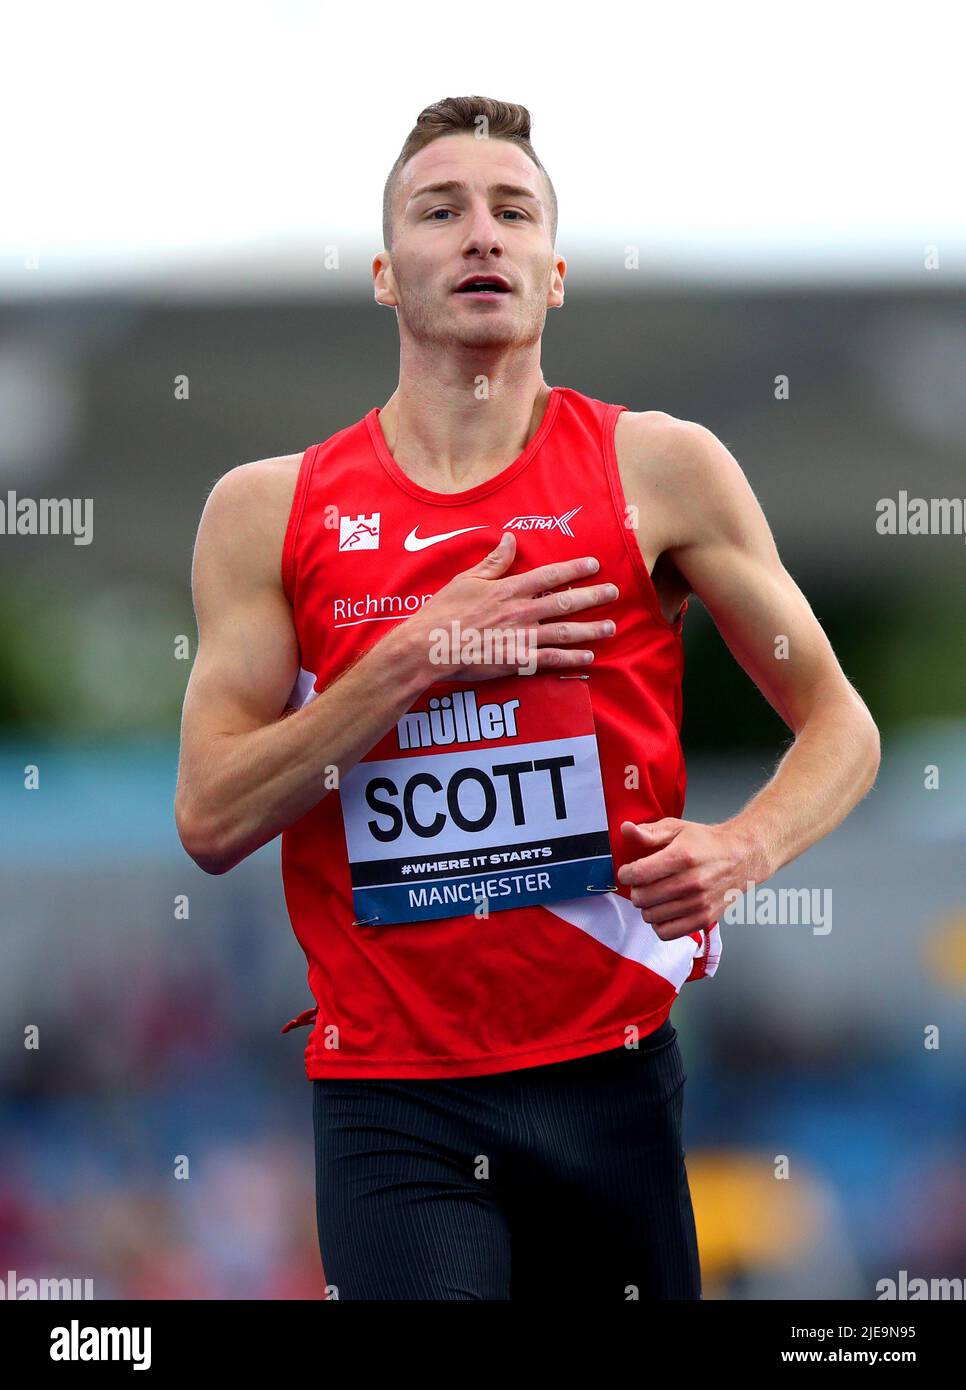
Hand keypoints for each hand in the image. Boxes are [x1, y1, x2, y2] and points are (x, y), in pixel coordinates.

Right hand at [399, 531, 619, 682]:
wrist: (429, 647)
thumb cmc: (443, 612)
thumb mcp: (466, 579)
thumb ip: (494, 561)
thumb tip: (511, 538)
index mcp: (509, 589)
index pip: (550, 575)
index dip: (575, 569)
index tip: (594, 564)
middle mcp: (521, 611)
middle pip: (565, 602)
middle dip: (593, 596)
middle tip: (614, 592)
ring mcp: (521, 637)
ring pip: (565, 631)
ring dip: (590, 629)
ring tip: (610, 626)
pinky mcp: (517, 660)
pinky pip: (551, 659)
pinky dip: (572, 658)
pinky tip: (589, 657)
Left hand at [616, 818, 760, 940]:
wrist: (741, 857)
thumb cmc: (707, 843)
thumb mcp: (676, 828)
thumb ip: (648, 832)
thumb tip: (626, 829)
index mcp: (682, 857)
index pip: (638, 874)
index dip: (626, 874)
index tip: (628, 871)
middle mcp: (691, 882)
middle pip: (642, 898)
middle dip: (636, 890)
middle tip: (643, 883)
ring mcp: (698, 903)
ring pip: (650, 916)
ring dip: (647, 907)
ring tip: (656, 895)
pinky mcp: (704, 918)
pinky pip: (666, 932)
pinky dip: (659, 923)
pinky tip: (664, 910)